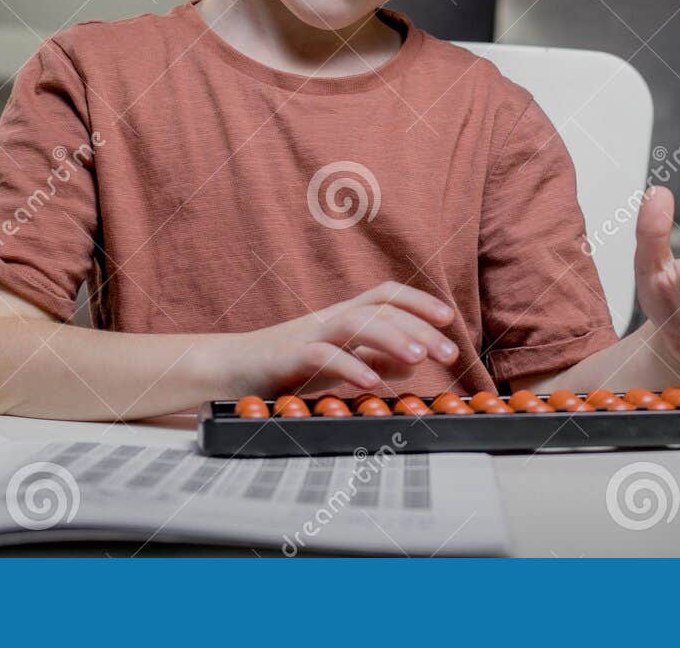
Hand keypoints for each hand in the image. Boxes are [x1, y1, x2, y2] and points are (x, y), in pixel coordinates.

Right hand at [234, 281, 459, 396]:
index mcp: (344, 316)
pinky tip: (372, 383)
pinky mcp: (288, 358)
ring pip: (355, 323)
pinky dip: (350, 367)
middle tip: (448, 353)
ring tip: (419, 359)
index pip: (386, 295)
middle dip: (418, 327)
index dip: (419, 301)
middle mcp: (330, 318)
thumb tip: (414, 361)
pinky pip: (322, 357)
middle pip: (379, 308)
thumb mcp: (341, 361)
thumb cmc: (289, 365)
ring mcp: (308, 335)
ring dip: (391, 338)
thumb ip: (377, 359)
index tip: (449, 319)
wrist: (230, 368)